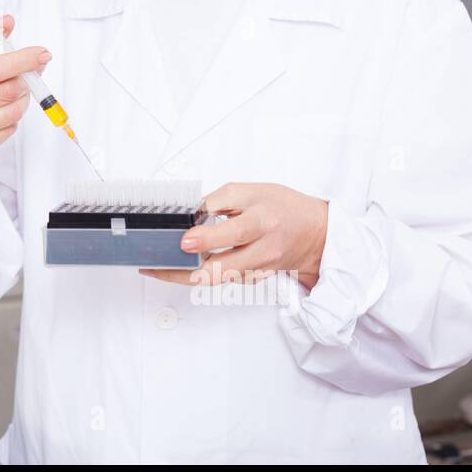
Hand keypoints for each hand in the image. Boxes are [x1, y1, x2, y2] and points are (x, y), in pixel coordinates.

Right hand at [0, 14, 49, 198]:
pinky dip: (12, 118)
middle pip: (7, 92)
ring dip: (23, 99)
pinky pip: (7, 132)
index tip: (42, 54)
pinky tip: (1, 109)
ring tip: (15, 89)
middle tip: (30, 72)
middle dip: (26, 80)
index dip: (23, 61)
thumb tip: (7, 22)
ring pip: (12, 113)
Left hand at [140, 183, 328, 289]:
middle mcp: (263, 249)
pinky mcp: (254, 279)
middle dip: (185, 270)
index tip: (183, 241)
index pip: (235, 233)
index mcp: (263, 221)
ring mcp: (259, 268)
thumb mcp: (251, 191)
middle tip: (155, 264)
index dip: (208, 239)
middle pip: (223, 269)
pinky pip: (223, 280)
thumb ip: (219, 200)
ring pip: (218, 279)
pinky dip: (200, 275)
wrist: (316, 233)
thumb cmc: (283, 207)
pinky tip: (178, 269)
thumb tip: (188, 214)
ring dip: (185, 276)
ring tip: (155, 267)